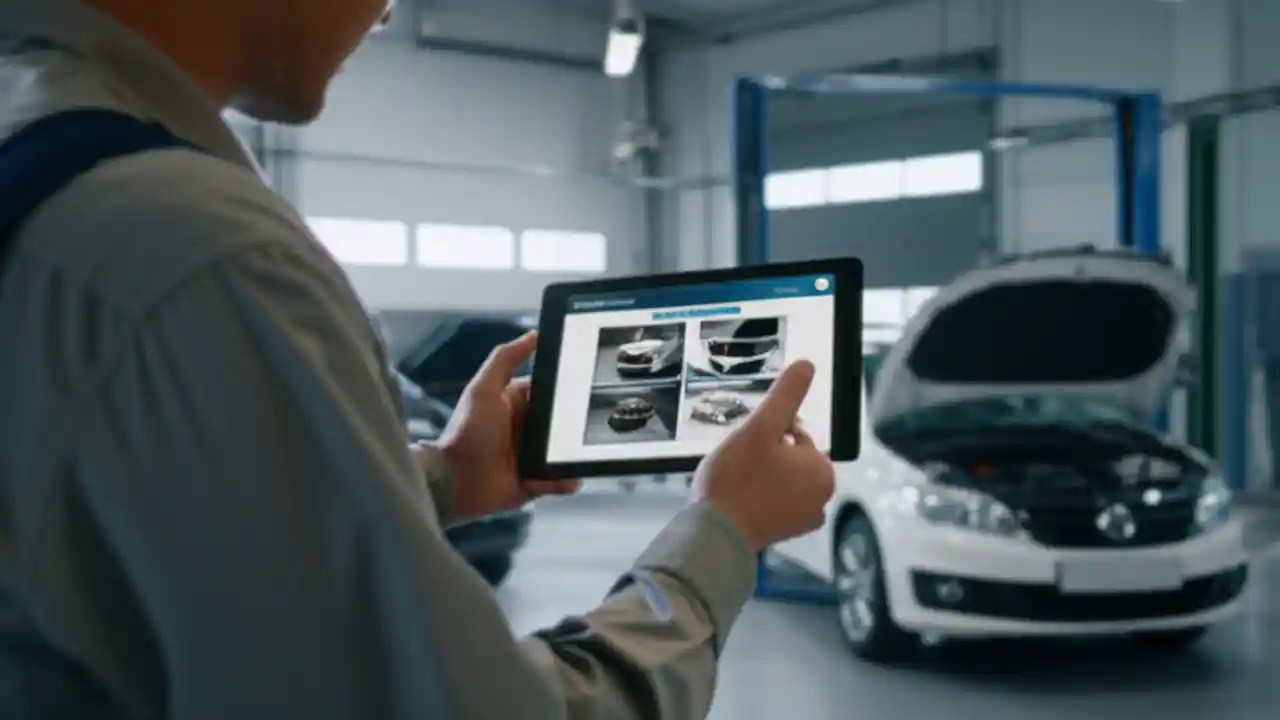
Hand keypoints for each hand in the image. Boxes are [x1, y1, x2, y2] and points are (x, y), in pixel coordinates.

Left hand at [437, 332, 579, 520]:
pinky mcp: (534, 480)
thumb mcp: (485, 388)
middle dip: (576, 422)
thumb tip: (534, 334)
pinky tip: (572, 476)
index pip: (549, 390)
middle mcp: (525, 428)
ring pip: (564, 450)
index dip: (566, 386)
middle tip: (597, 421)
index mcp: (516, 403)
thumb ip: (505, 358)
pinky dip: (567, 478)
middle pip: (561, 421)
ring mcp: (530, 455)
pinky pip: (559, 478)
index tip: (589, 382)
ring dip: (574, 452)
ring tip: (589, 451)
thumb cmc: (468, 430)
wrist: (456, 481)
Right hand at [692, 361, 834, 550]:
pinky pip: (774, 502)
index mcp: (823, 470)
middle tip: (738, 463)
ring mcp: (804, 519)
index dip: (767, 433)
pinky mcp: (785, 533)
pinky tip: (739, 500)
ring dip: (760, 474)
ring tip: (735, 480)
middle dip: (766, 454)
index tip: (747, 444)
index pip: (795, 434)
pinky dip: (760, 498)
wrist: (715, 535)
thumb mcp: (761, 427)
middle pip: (789, 457)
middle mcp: (822, 497)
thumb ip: (786, 396)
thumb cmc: (738, 478)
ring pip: (780, 479)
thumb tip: (808, 364)